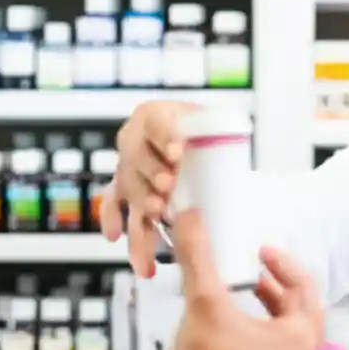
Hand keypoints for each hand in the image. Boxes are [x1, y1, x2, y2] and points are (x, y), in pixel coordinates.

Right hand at [100, 100, 198, 276]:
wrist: (186, 146)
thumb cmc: (198, 133)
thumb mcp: (210, 123)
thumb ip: (215, 134)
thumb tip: (234, 152)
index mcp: (156, 116)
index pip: (156, 122)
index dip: (164, 136)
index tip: (176, 152)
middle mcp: (135, 139)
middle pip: (136, 154)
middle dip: (152, 171)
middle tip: (168, 184)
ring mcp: (127, 166)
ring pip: (128, 183)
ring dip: (141, 199)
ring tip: (158, 212)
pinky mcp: (124, 191)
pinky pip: (115, 206)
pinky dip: (114, 221)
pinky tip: (115, 234)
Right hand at [126, 209, 322, 349]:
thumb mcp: (205, 304)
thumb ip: (198, 258)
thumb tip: (193, 224)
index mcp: (302, 336)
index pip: (305, 284)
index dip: (282, 261)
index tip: (263, 250)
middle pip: (296, 307)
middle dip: (272, 283)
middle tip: (254, 267)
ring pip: (281, 330)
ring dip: (262, 306)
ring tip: (239, 291)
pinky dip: (250, 329)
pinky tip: (224, 326)